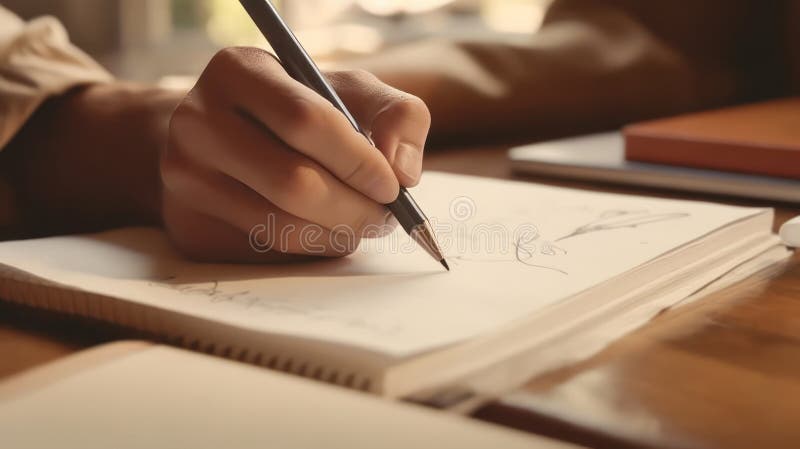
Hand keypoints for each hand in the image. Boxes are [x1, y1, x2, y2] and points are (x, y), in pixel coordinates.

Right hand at [161, 47, 430, 261]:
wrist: (219, 138)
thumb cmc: (298, 110)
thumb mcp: (349, 92)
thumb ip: (396, 116)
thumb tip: (404, 172)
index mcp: (238, 71)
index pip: (305, 121)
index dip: (359, 161)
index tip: (393, 185)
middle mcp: (198, 122)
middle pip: (292, 183)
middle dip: (355, 209)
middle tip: (386, 217)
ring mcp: (185, 178)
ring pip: (281, 227)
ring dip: (338, 235)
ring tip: (361, 223)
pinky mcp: (189, 226)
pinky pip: (267, 252)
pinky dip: (311, 249)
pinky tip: (324, 230)